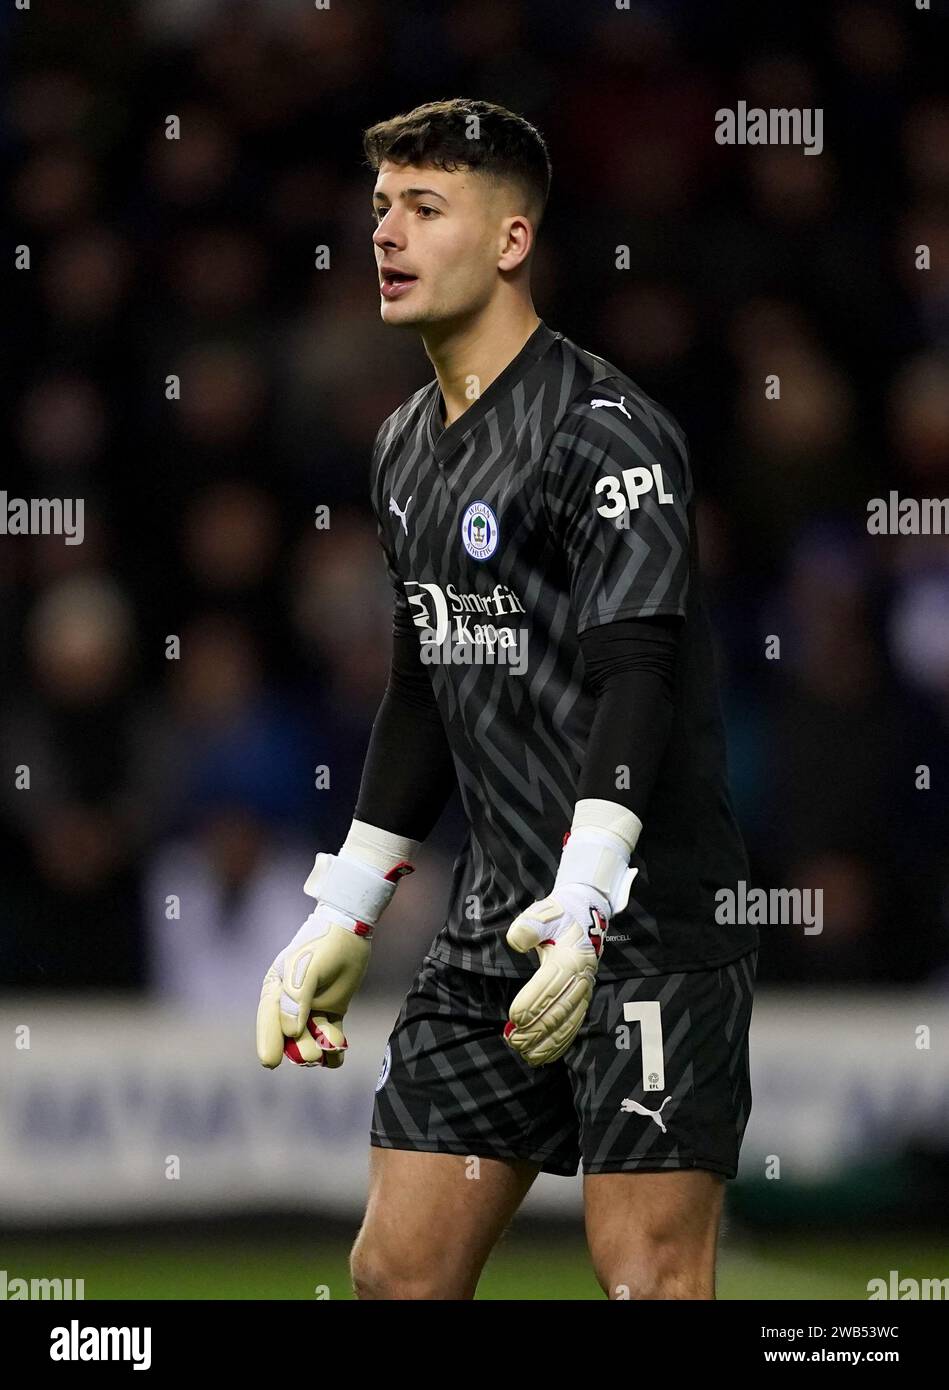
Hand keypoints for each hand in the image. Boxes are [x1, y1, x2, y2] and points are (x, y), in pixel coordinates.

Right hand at [256, 899, 369, 1067]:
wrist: (350, 931)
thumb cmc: (323, 945)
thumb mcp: (305, 967)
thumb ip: (296, 999)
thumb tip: (291, 1032)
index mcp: (275, 991)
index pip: (268, 1021)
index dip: (268, 1042)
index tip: (270, 1062)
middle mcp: (290, 1004)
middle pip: (291, 1037)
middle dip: (301, 1049)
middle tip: (313, 1054)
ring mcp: (311, 1010)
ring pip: (311, 1040)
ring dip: (320, 1049)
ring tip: (332, 1047)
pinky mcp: (331, 1011)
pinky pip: (329, 1037)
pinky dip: (334, 1049)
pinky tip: (338, 1056)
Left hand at [503, 848, 636, 1064]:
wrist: (584, 917)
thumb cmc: (558, 917)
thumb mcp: (543, 913)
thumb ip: (529, 926)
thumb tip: (516, 940)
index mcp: (570, 957)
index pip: (550, 985)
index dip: (533, 1003)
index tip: (514, 1018)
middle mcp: (581, 978)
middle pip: (559, 1009)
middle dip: (537, 1029)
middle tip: (514, 1040)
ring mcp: (584, 991)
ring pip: (567, 1023)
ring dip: (546, 1042)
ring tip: (525, 1053)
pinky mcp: (583, 1000)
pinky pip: (573, 1026)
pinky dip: (559, 1044)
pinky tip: (543, 1056)